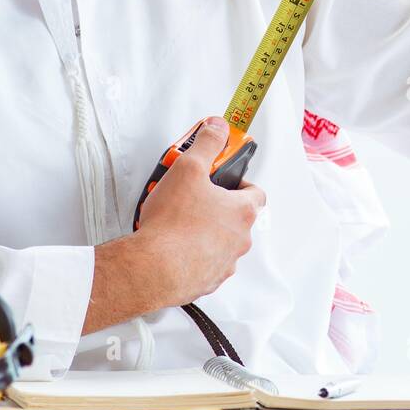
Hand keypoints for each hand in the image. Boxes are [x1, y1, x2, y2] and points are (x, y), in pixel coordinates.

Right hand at [133, 117, 265, 305]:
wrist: (155, 268)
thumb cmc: (173, 224)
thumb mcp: (189, 168)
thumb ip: (206, 144)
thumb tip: (218, 129)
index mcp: (242, 212)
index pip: (255, 191)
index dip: (239, 181)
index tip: (223, 175)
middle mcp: (239, 239)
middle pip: (235, 216)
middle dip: (215, 203)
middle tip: (190, 194)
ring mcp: (224, 262)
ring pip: (219, 240)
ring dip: (203, 229)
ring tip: (174, 218)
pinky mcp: (206, 280)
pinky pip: (203, 261)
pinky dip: (191, 252)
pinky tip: (170, 243)